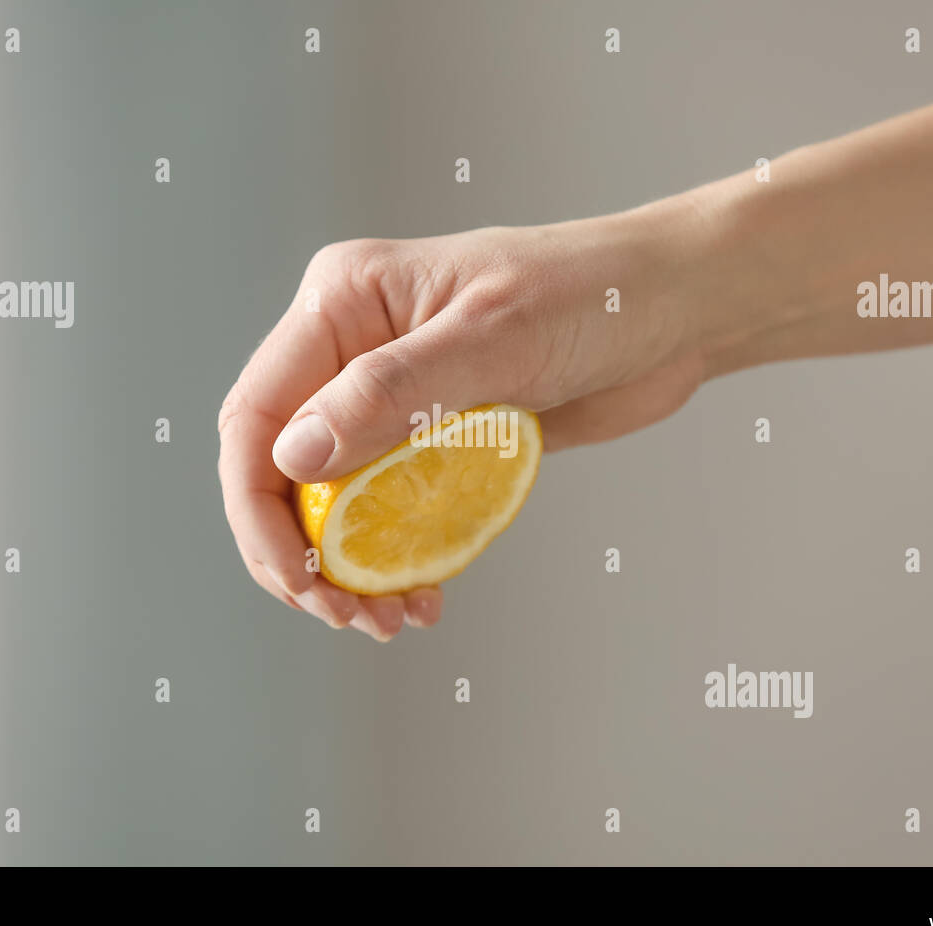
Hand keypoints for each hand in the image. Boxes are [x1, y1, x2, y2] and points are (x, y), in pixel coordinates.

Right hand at [217, 208, 714, 639]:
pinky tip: (426, 597)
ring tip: (387, 621)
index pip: (258, 413)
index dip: (258, 506)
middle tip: (347, 616)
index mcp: (344, 304)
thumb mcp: (494, 339)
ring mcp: (394, 397)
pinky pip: (391, 509)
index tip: (296, 578)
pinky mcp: (435, 438)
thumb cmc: (593, 298)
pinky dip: (398, 561)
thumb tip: (292, 458)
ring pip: (334, 499)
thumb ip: (393, 394)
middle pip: (283, 468)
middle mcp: (354, 350)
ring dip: (347, 570)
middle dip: (301, 552)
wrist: (674, 311)